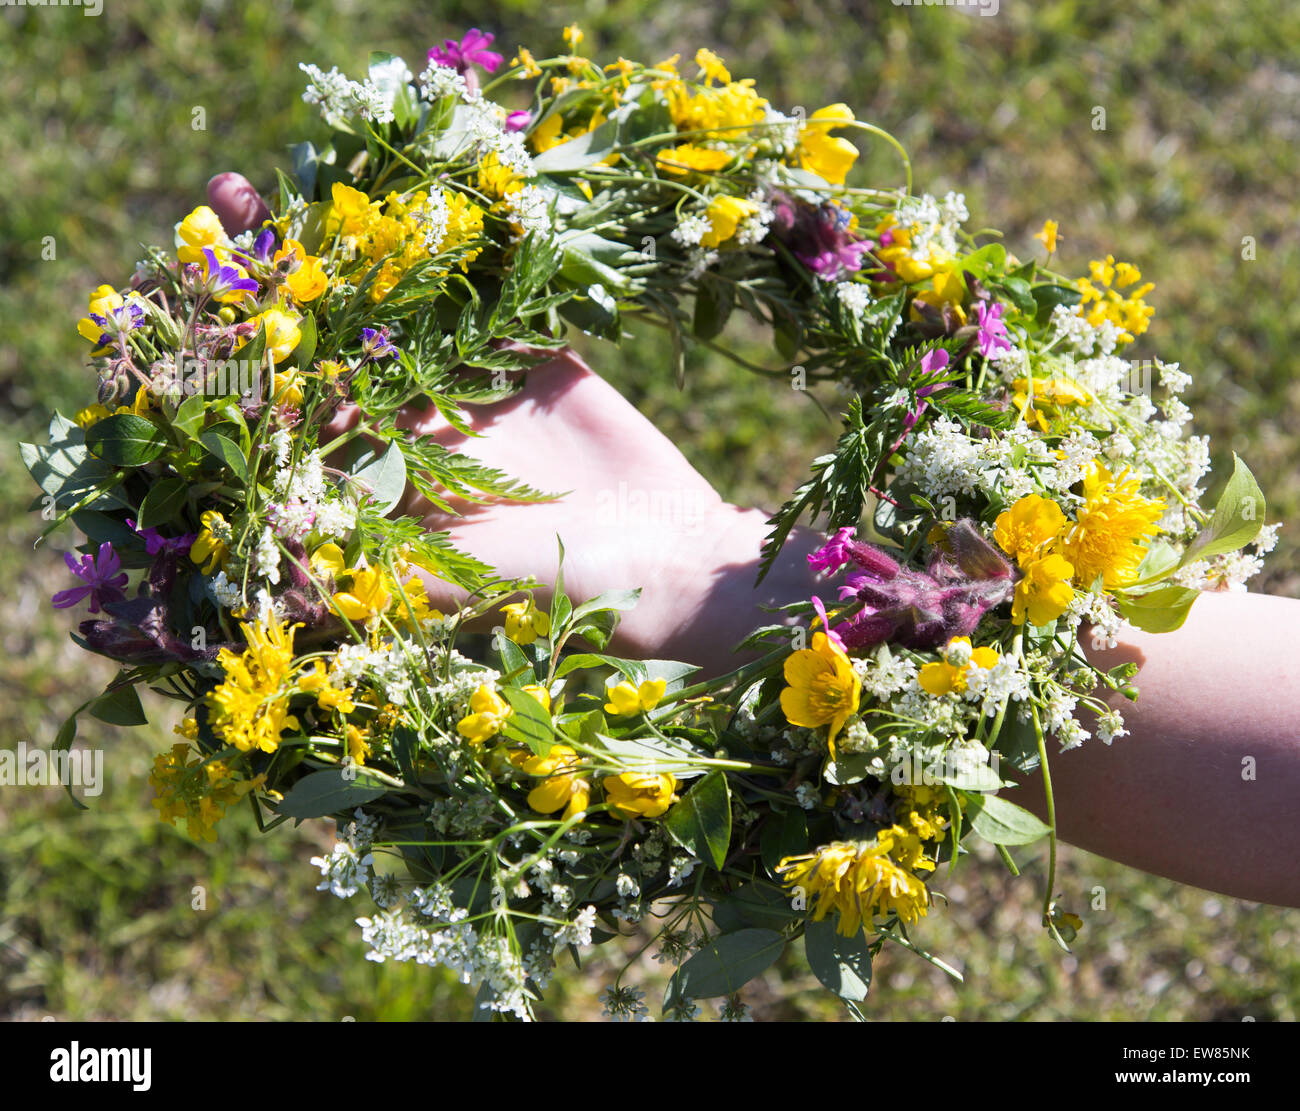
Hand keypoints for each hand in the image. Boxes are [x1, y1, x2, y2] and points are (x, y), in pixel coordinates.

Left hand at [210, 173, 820, 669]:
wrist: (661, 557)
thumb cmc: (551, 585)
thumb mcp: (441, 576)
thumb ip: (359, 551)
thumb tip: (257, 519)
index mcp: (369, 474)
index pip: (284, 400)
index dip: (235, 345)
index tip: (192, 287)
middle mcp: (406, 422)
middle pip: (324, 335)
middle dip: (275, 269)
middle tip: (225, 197)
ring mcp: (465, 381)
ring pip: (397, 300)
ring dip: (351, 238)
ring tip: (306, 169)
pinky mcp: (527, 352)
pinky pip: (486, 290)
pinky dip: (458, 243)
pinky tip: (419, 186)